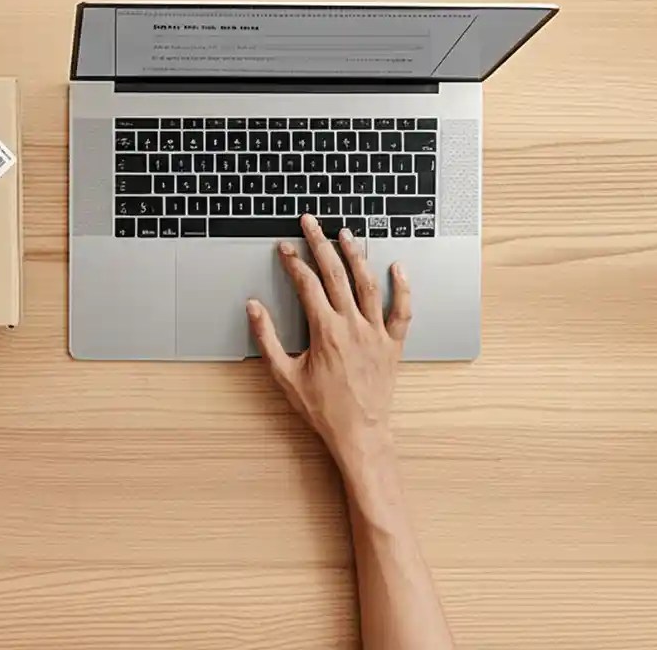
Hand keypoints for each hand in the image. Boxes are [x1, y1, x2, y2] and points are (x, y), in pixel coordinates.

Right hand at [246, 215, 411, 464]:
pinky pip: (402, 310)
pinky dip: (402, 287)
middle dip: (320, 244)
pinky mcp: (393, 344)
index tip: (285, 248)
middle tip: (311, 223)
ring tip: (346, 233)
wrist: (359, 433)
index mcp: (325, 331)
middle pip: (336, 274)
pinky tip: (398, 266)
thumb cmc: (322, 409)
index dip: (294, 263)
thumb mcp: (284, 376)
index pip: (307, 285)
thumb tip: (254, 309)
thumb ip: (267, 340)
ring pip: (367, 284)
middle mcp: (353, 326)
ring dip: (356, 255)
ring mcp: (376, 333)